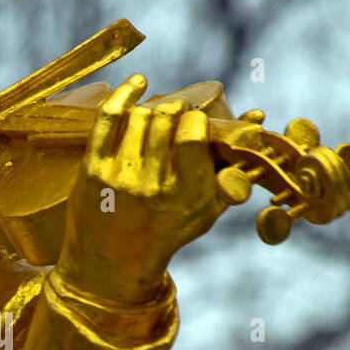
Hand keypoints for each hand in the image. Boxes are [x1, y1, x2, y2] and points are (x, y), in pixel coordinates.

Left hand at [57, 73, 226, 304]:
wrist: (113, 266)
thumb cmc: (166, 232)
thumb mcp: (206, 212)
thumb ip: (232, 170)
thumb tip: (256, 118)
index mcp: (187, 196)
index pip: (193, 135)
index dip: (196, 119)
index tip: (196, 122)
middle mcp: (153, 185)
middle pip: (166, 120)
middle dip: (176, 110)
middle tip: (177, 116)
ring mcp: (120, 176)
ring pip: (140, 117)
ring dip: (153, 110)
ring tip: (158, 119)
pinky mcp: (93, 170)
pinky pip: (108, 117)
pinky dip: (124, 94)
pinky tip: (138, 83)